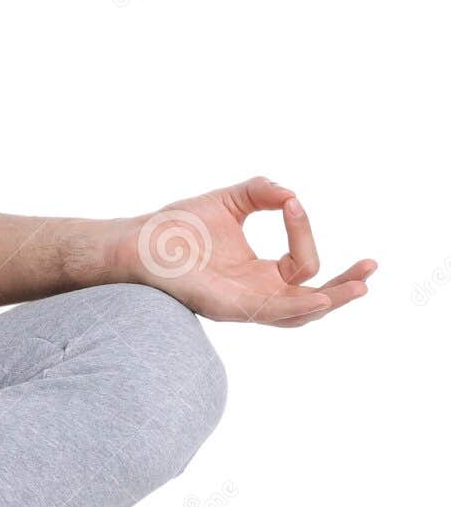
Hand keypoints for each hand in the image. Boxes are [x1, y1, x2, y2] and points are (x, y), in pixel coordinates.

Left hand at [121, 176, 374, 327]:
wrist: (135, 240)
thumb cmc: (175, 227)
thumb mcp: (228, 201)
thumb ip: (260, 192)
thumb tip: (291, 193)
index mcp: (259, 274)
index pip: (302, 263)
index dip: (304, 230)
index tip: (290, 201)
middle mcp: (256, 294)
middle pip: (314, 301)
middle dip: (346, 287)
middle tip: (371, 267)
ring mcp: (243, 305)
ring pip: (300, 314)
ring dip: (332, 300)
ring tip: (360, 286)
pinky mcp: (226, 308)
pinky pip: (269, 314)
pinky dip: (298, 307)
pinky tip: (320, 298)